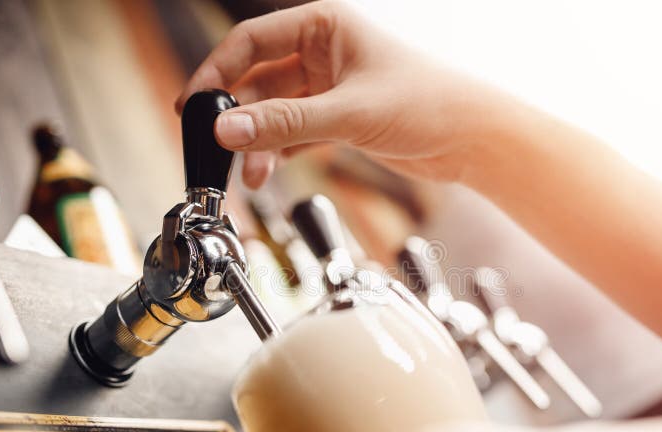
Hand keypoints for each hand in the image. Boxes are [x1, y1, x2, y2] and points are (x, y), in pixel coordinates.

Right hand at [177, 0, 497, 187]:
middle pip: (258, 80)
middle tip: (212, 144)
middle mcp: (322, 54)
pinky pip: (293, 134)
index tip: (192, 104)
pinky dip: (278, 153)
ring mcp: (328, 89)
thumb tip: (226, 131)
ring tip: (250, 173)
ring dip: (258, 142)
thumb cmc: (426, 104)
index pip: (251, 42)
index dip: (217, 72)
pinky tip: (267, 172)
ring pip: (274, 113)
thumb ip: (284, 123)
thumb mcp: (348, 112)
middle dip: (237, 115)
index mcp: (324, 27)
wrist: (470, 139)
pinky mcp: (337, 120)